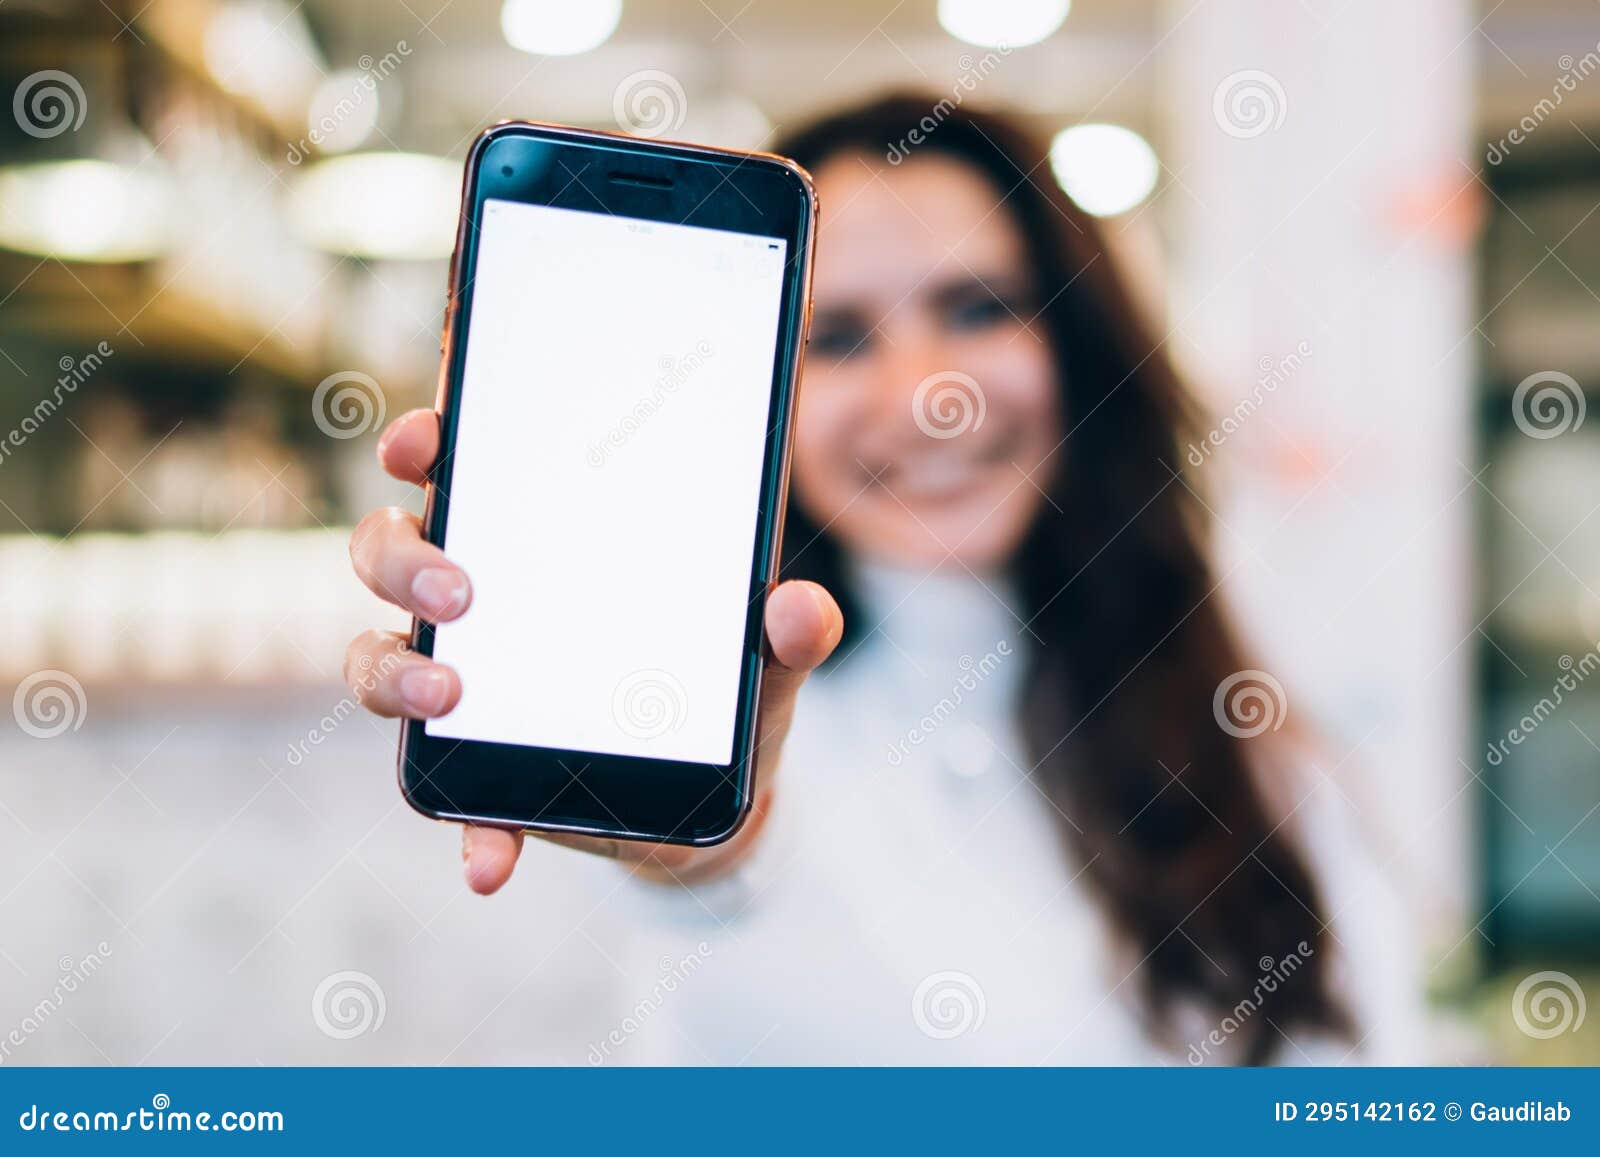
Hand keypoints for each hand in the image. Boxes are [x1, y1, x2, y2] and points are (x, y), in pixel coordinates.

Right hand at [344, 408, 842, 894]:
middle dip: (402, 555)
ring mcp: (464, 683)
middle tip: (458, 586)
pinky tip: (491, 861)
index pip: (460, 470)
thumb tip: (801, 608)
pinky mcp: (475, 771)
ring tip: (447, 694)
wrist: (709, 803)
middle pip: (391, 550)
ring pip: (379, 655)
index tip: (423, 441)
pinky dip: (467, 831)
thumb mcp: (759, 661)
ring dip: (395, 674)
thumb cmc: (719, 695)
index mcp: (538, 544)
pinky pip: (444, 795)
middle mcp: (481, 603)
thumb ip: (784, 633)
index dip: (423, 445)